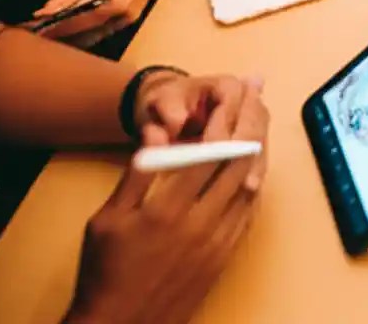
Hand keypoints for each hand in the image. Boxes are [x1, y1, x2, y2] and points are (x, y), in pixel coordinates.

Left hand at [34, 0, 166, 42]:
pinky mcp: (127, 23)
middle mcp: (119, 14)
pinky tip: (71, 33)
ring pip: (92, 37)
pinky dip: (84, 35)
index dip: (54, 26)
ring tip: (51, 35)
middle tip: (38, 35)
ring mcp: (125, 21)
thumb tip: (45, 12)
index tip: (34, 29)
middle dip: (60, 34)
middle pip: (83, 33)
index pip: (75, 20)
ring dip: (71, 38)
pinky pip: (101, 33)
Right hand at [65, 81, 268, 323]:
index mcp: (167, 209)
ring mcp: (217, 242)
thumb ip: (136, 174)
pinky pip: (249, 214)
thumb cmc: (106, 271)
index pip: (208, 153)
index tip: (233, 96)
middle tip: (258, 101)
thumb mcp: (107, 218)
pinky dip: (254, 187)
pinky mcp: (225, 257)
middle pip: (238, 165)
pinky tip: (255, 172)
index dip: (225, 121)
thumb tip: (155, 135)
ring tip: (261, 127)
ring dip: (258, 155)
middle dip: (251, 128)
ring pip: (250, 188)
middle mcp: (200, 224)